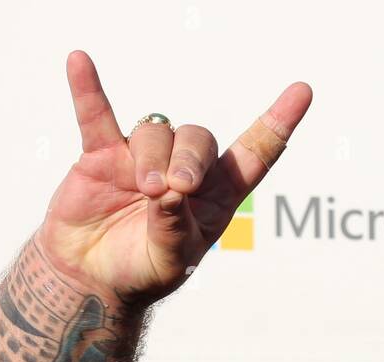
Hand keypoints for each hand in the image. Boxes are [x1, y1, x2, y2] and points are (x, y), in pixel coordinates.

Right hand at [36, 49, 311, 306]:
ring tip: (146, 191)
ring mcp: (143, 158)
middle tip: (178, 188)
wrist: (96, 277)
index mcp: (216, 196)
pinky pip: (97, 115)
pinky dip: (89, 90)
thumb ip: (174, 228)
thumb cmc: (144, 270)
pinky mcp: (102, 155)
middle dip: (192, 159)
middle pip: (199, 139)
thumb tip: (169, 191)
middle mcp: (184, 170)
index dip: (277, 124)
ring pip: (156, 132)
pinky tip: (81, 62)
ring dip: (153, 158)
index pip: (254, 154)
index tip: (302, 92)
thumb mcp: (171, 260)